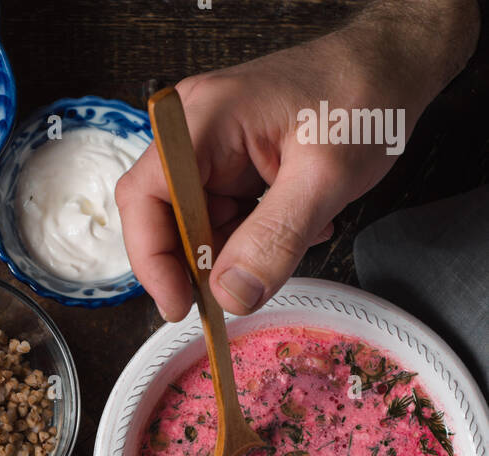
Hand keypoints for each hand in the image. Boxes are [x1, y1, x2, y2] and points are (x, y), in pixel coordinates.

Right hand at [115, 0, 478, 319]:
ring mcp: (211, 148)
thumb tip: (231, 295)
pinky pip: (222, 218)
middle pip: (165, 217)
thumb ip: (275, 239)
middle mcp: (196, 131)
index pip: (145, 197)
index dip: (153, 258)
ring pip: (197, 225)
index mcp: (205, 120)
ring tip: (293, 238)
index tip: (180, 306)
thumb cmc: (363, 97)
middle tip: (243, 289)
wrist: (392, 67)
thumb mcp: (325, 178)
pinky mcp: (230, 163)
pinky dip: (253, 238)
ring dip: (237, 251)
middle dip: (202, 261)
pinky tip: (295, 225)